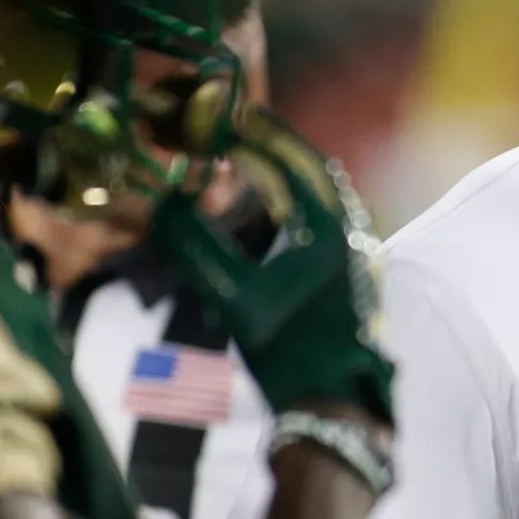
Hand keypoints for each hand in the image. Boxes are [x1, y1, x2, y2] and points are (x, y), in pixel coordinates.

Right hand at [147, 108, 395, 422]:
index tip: (227, 113)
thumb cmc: (287, 353)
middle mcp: (352, 232)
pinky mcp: (358, 274)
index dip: (256, 134)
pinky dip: (301, 203)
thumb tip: (157, 201)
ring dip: (290, 173)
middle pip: (313, 171)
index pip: (291, 161)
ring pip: (326, 195)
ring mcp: (361, 253)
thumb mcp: (231, 297)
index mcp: (328, 228)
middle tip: (240, 126)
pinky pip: (331, 219)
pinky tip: (277, 212)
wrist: (334, 406)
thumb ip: (193, 245)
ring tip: (252, 160)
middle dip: (275, 145)